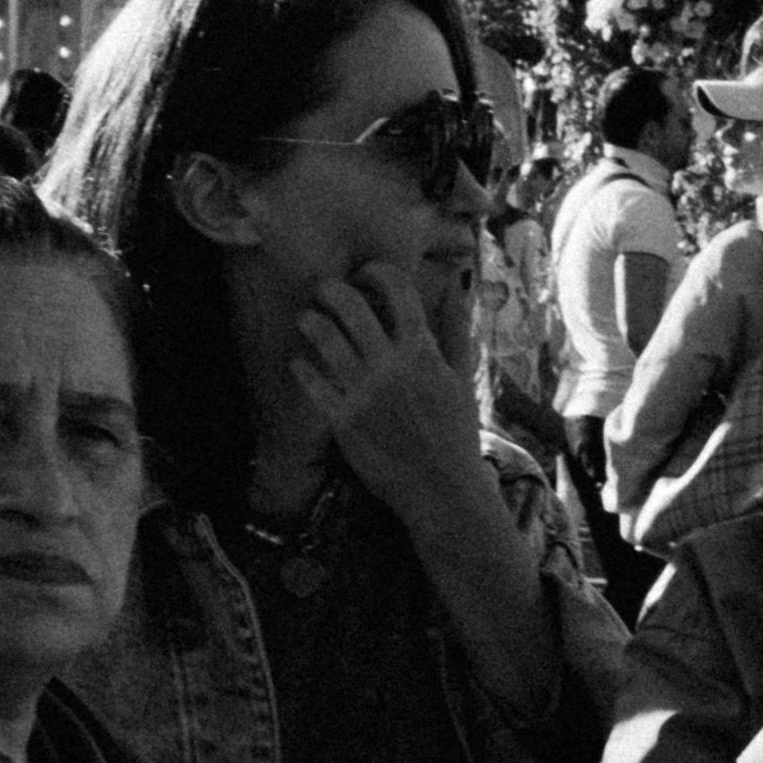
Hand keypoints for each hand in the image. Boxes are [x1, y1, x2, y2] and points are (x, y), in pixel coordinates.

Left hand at [290, 258, 486, 520]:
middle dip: (331, 289)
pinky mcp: (343, 422)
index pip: (396, 289)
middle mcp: (390, 366)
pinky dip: (301, 367)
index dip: (377, 271)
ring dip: (310, 320)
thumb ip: (455, 326)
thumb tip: (457, 281)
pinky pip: (311, 384)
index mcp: (421, 351)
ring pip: (324, 338)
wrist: (443, 490)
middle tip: (325, 290)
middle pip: (350, 306)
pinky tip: (300, 362)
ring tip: (307, 319)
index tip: (367, 273)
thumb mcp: (462, 376)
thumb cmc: (456, 432)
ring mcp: (364, 393)